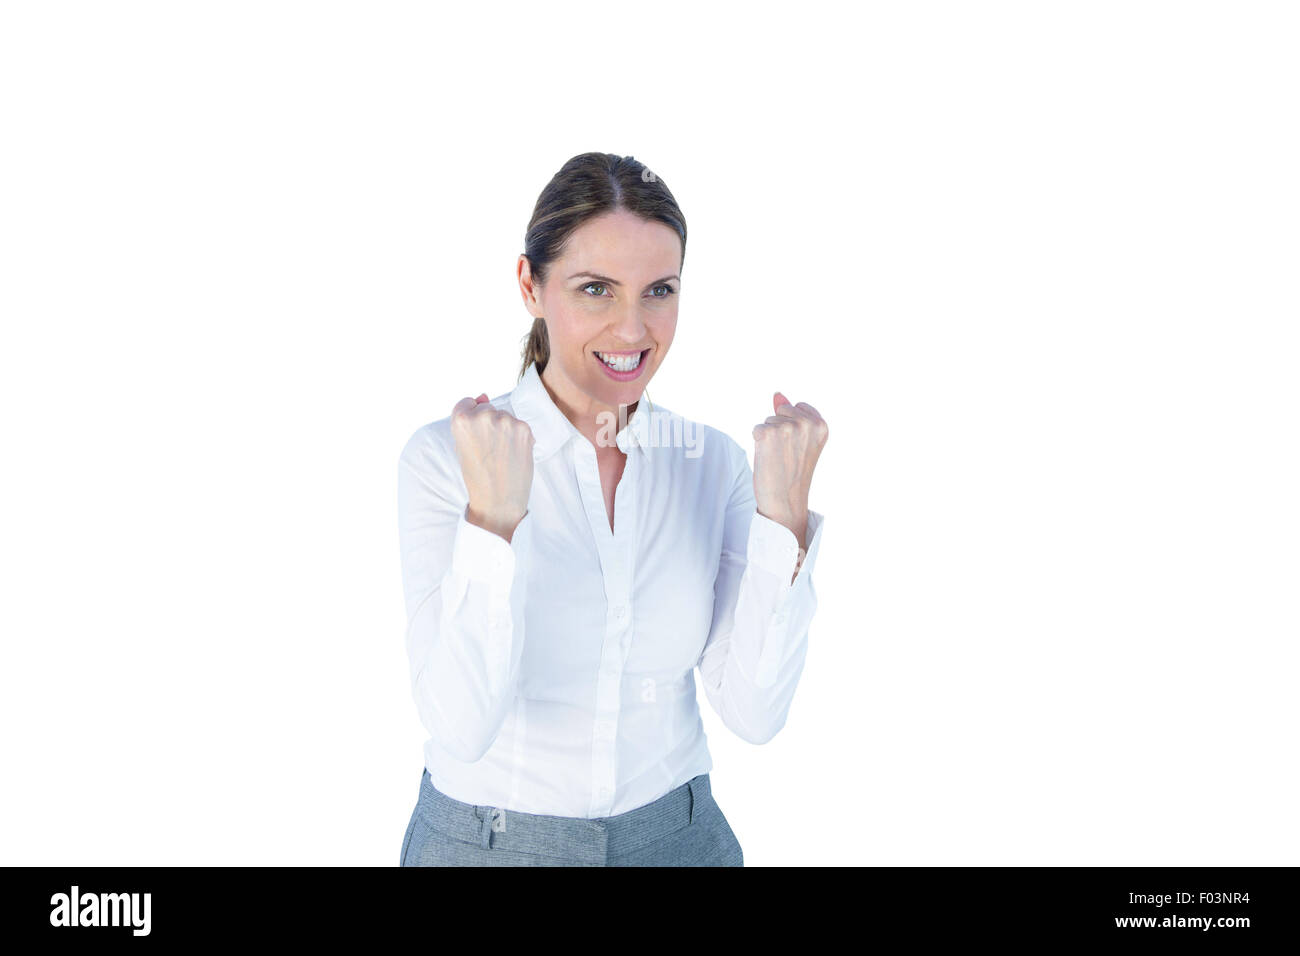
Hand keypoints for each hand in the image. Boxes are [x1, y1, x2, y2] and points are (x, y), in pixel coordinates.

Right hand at [450, 393, 535, 542]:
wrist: (498, 502)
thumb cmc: (477, 476)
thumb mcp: (463, 446)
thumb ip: (471, 419)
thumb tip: (484, 395)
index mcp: (462, 420)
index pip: (467, 402)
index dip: (471, 418)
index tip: (475, 436)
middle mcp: (484, 416)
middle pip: (488, 407)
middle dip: (489, 424)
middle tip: (489, 450)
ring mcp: (506, 421)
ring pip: (505, 416)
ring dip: (505, 430)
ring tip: (501, 455)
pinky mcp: (524, 429)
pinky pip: (519, 426)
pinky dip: (518, 437)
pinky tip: (513, 455)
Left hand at [752, 392, 828, 550]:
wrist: (785, 502)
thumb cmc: (794, 474)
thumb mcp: (801, 442)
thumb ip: (792, 415)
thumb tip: (778, 394)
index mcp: (821, 425)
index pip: (797, 407)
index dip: (792, 428)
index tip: (797, 449)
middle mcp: (807, 424)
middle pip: (781, 411)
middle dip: (779, 430)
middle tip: (786, 455)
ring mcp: (787, 428)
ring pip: (768, 420)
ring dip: (769, 439)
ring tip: (778, 459)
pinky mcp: (767, 434)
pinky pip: (757, 429)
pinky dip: (758, 444)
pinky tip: (768, 460)